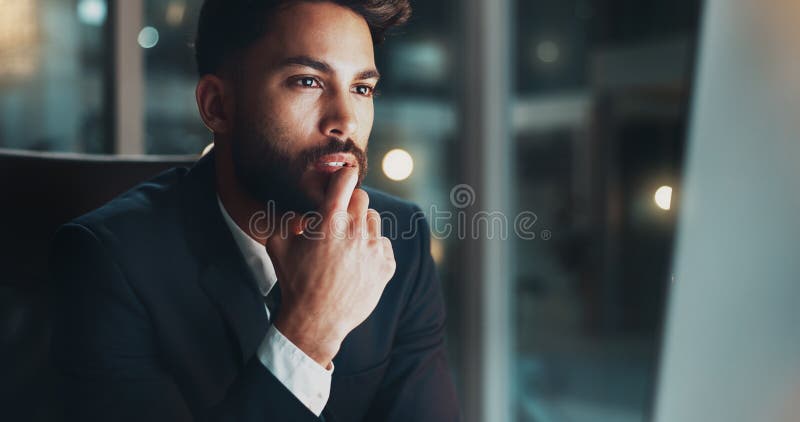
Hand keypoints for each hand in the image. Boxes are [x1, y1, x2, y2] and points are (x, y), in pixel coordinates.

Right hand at [265, 167, 396, 367]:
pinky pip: (383, 245)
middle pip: (362, 198)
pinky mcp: (386, 267)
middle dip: (349, 204)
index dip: (343, 176)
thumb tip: (302, 211)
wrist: (315, 321)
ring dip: (361, 226)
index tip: (343, 177)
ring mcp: (373, 250)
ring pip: (373, 220)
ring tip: (346, 244)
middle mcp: (356, 232)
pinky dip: (372, 249)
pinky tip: (357, 263)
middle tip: (338, 219)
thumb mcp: (278, 245)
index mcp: (330, 222)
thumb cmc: (294, 282)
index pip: (346, 180)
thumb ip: (289, 219)